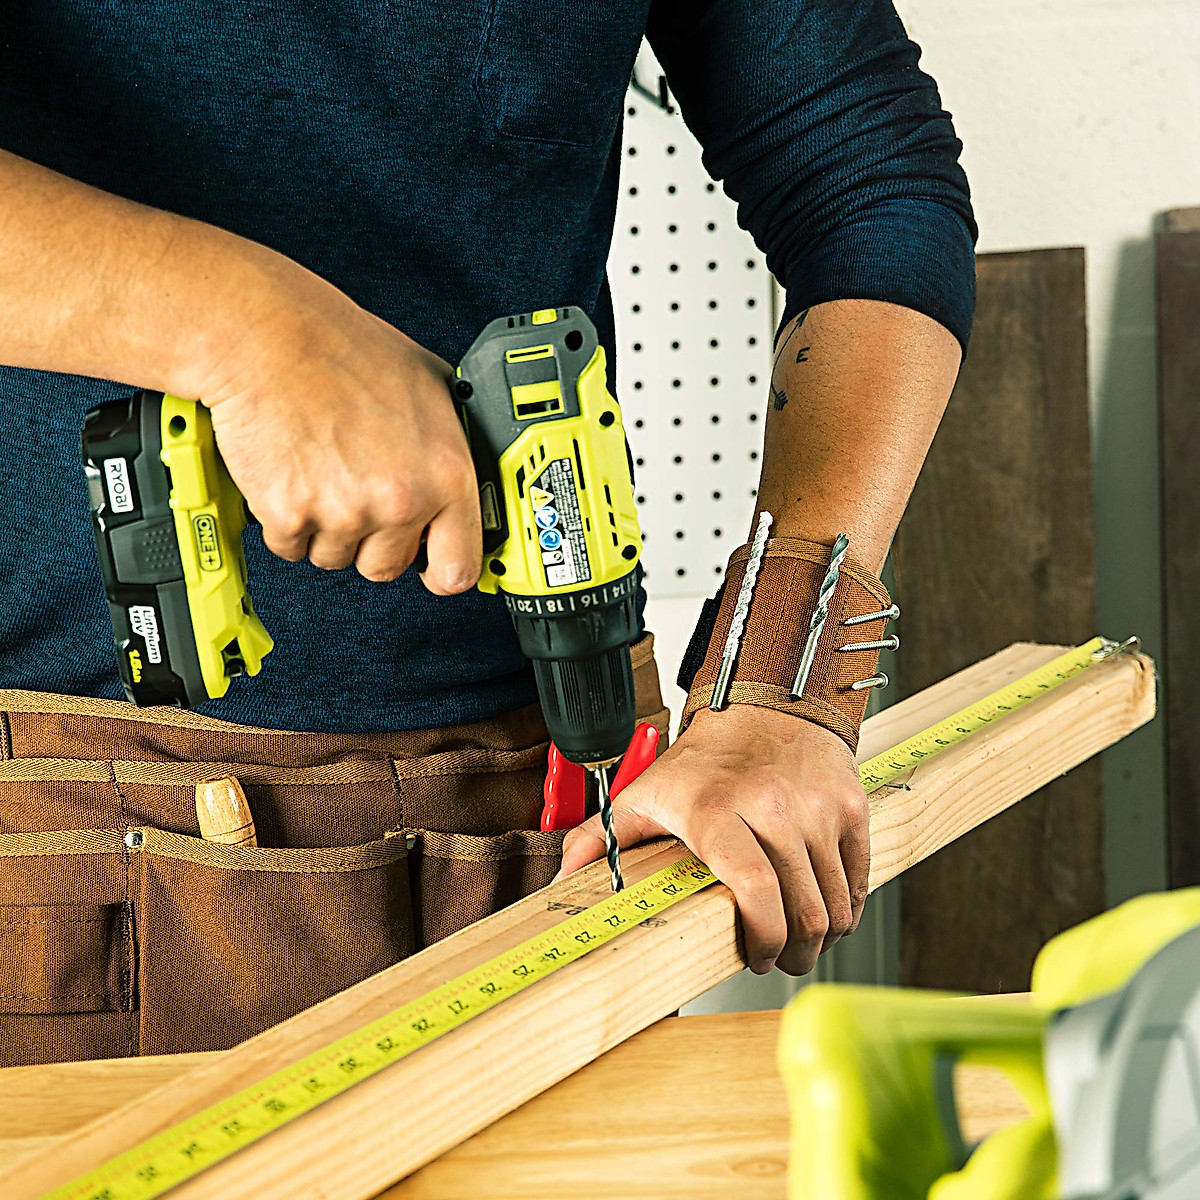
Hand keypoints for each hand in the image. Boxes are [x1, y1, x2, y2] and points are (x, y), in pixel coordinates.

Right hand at [191, 245, 479, 592]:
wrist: (270, 338)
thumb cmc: (345, 350)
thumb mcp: (432, 387)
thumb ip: (451, 444)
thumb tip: (465, 474)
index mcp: (445, 475)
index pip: (458, 570)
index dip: (441, 568)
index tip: (431, 565)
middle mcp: (400, 501)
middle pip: (387, 567)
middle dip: (372, 539)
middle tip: (356, 488)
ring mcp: (345, 513)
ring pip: (336, 559)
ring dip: (327, 528)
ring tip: (322, 468)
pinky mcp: (290, 516)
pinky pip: (291, 547)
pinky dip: (286, 520)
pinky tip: (293, 472)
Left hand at [558, 707, 869, 974]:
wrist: (769, 705)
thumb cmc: (706, 760)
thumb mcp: (646, 793)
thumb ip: (601, 839)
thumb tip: (564, 882)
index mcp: (717, 811)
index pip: (753, 886)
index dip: (761, 936)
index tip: (752, 955)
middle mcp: (774, 808)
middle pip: (802, 909)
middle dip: (793, 953)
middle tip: (778, 960)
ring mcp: (818, 809)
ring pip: (835, 903)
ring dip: (821, 938)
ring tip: (800, 941)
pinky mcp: (851, 808)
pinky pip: (859, 881)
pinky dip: (846, 910)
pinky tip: (824, 912)